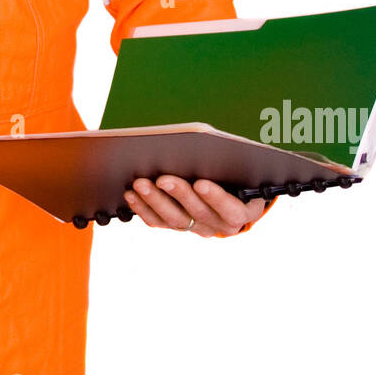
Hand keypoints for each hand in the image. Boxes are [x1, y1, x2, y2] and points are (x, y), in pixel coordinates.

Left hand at [124, 175, 266, 236]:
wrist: (236, 195)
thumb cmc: (239, 176)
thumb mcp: (244, 171)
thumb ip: (231, 165)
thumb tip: (210, 147)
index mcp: (243, 212)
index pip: (231, 210)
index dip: (216, 198)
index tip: (201, 183)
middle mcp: (219, 224)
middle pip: (198, 213)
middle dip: (179, 194)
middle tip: (163, 179)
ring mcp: (197, 227)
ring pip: (174, 219)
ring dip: (155, 201)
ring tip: (140, 184)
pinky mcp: (178, 225)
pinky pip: (159, 222)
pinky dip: (143, 208)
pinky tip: (131, 195)